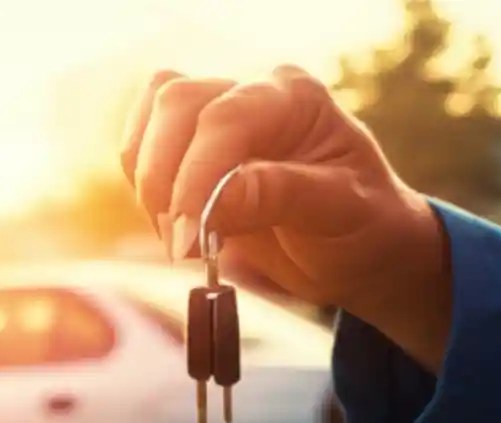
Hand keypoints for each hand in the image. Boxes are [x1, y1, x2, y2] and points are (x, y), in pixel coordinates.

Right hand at [121, 65, 450, 370]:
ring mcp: (213, 120)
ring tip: (188, 241)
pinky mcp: (187, 151)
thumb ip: (277, 195)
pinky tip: (179, 229)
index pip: (223, 117)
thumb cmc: (361, 225)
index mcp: (293, 97)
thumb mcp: (338, 211)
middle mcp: (248, 96)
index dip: (196, 175)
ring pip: (147, 127)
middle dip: (164, 179)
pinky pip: (139, 155)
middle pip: (173, 104)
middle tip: (183, 245)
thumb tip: (213, 201)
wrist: (357, 248)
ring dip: (151, 189)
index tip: (188, 237)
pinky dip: (145, 194)